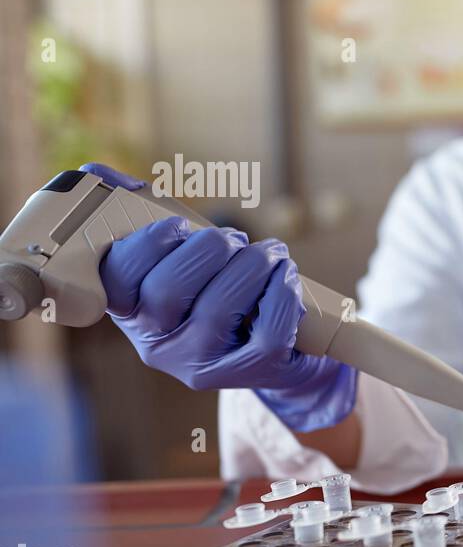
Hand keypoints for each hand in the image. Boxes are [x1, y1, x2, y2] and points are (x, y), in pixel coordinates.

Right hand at [91, 165, 355, 431]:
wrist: (277, 349)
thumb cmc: (218, 288)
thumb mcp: (180, 255)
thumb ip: (138, 212)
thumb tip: (92, 173)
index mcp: (132, 311)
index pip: (118, 278)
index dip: (147, 244)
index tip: (177, 227)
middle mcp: (160, 345)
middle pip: (168, 290)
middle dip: (208, 249)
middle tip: (233, 239)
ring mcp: (204, 365)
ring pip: (219, 310)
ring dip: (251, 266)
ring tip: (268, 254)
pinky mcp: (251, 373)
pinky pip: (267, 335)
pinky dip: (282, 294)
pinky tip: (286, 276)